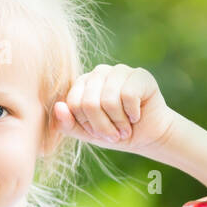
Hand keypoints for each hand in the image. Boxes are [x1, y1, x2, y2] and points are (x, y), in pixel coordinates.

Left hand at [53, 64, 177, 152]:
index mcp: (82, 83)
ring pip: (109, 100)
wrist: (148, 136)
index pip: (73, 103)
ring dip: (119, 123)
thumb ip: (67, 124)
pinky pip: (128, 96)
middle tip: (114, 134)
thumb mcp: (87, 134)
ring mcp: (119, 70)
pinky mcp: (139, 74)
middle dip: (102, 126)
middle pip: (89, 102)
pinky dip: (132, 113)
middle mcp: (99, 72)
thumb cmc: (115, 132)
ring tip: (125, 127)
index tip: (97, 133)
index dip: (86, 125)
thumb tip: (57, 107)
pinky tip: (137, 115)